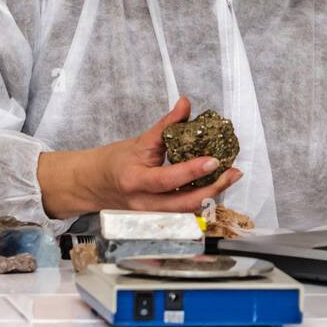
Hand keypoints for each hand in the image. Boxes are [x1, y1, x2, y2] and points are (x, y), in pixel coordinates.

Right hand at [38, 96, 241, 216]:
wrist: (93, 185)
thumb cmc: (115, 162)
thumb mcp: (140, 141)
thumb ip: (165, 125)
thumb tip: (185, 104)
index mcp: (135, 181)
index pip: (167, 180)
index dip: (192, 171)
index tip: (214, 160)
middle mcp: (142, 204)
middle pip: (183, 204)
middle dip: (213, 189)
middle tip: (233, 172)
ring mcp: (150, 217)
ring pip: (187, 213)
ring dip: (211, 196)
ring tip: (228, 178)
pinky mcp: (157, 221)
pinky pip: (183, 215)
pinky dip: (201, 201)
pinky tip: (213, 187)